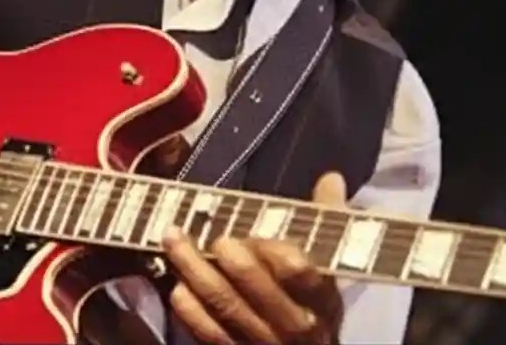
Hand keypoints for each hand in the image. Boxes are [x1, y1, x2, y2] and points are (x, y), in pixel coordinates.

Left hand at [163, 172, 348, 343]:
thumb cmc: (316, 300)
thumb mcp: (331, 264)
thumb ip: (329, 220)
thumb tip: (331, 177)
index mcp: (321, 298)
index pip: (301, 274)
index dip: (275, 252)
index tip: (256, 234)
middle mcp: (294, 325)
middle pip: (260, 293)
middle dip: (237, 265)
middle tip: (218, 239)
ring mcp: (263, 342)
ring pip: (227, 309)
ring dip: (197, 273)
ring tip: (174, 241)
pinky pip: (209, 333)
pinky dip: (191, 311)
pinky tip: (177, 287)